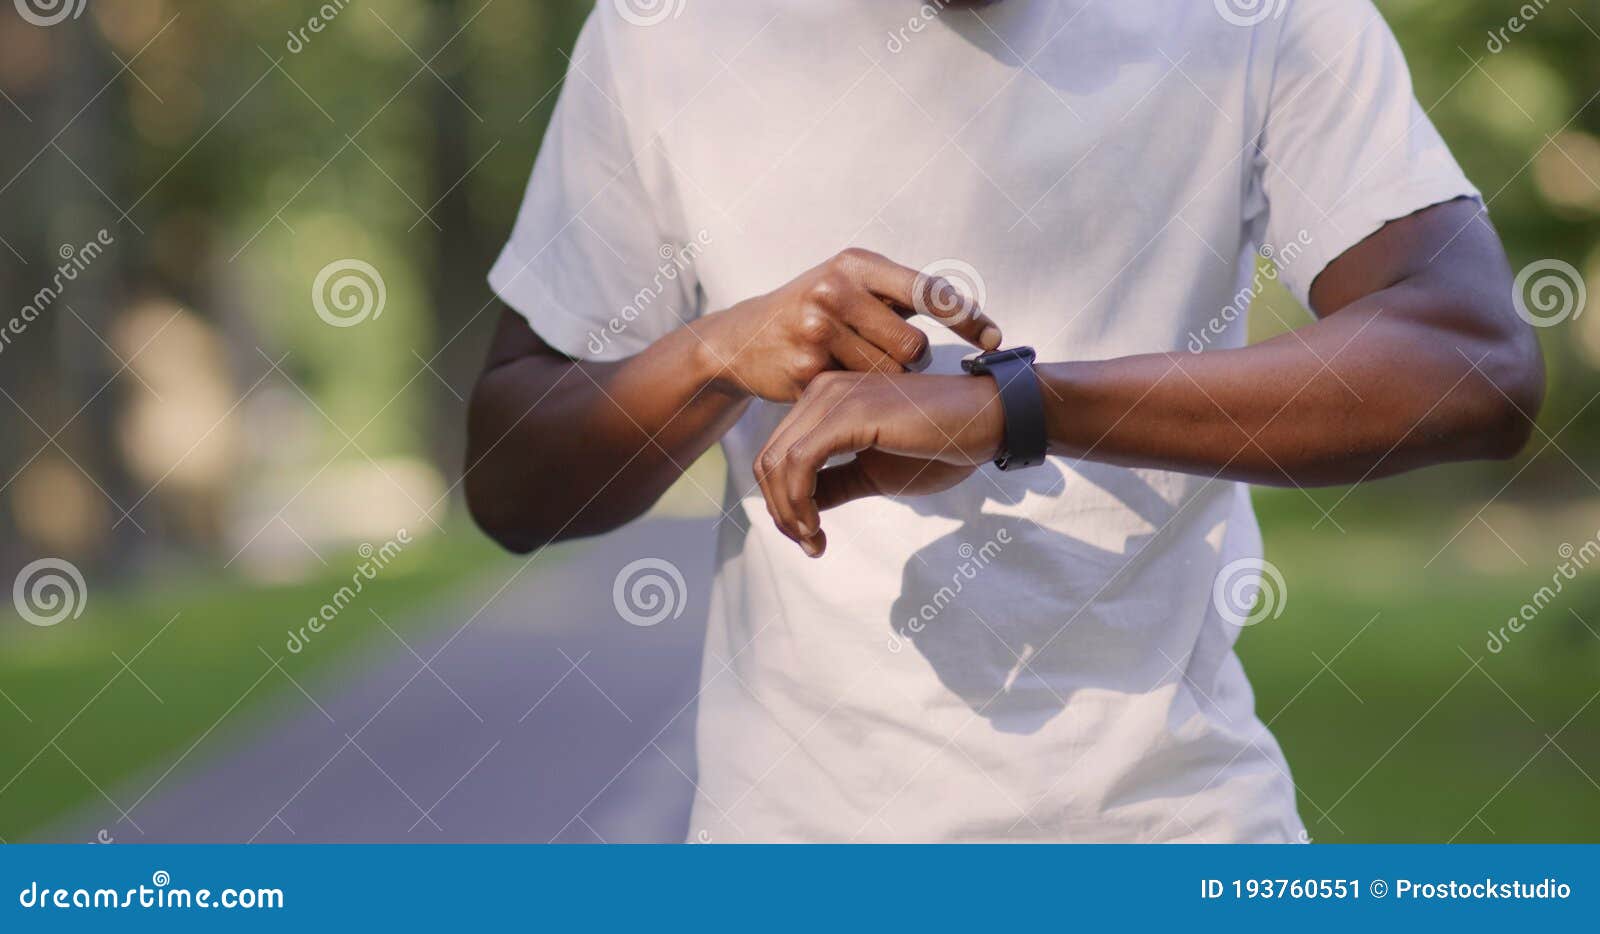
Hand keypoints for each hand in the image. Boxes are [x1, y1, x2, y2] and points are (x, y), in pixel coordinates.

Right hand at [691, 248, 1002, 401]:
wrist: (740, 340)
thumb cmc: (814, 311)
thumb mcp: (849, 284)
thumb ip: (900, 295)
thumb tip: (973, 316)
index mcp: (855, 263)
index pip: (928, 290)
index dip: (967, 317)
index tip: (995, 339)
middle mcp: (835, 289)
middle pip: (913, 346)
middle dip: (910, 358)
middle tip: (882, 354)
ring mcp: (817, 330)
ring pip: (890, 376)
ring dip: (885, 380)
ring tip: (854, 365)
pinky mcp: (804, 369)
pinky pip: (860, 395)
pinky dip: (857, 395)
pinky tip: (835, 381)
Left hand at [755, 371, 1003, 555]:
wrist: (986, 420)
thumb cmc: (938, 445)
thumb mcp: (873, 472)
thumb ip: (833, 483)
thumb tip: (798, 508)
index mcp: (824, 401)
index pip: (777, 454)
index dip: (781, 502)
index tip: (808, 537)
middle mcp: (821, 392)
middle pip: (768, 459)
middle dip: (780, 511)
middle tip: (807, 545)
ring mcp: (832, 398)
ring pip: (777, 462)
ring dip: (788, 512)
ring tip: (813, 541)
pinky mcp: (848, 413)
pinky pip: (800, 462)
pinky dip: (799, 500)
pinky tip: (817, 527)